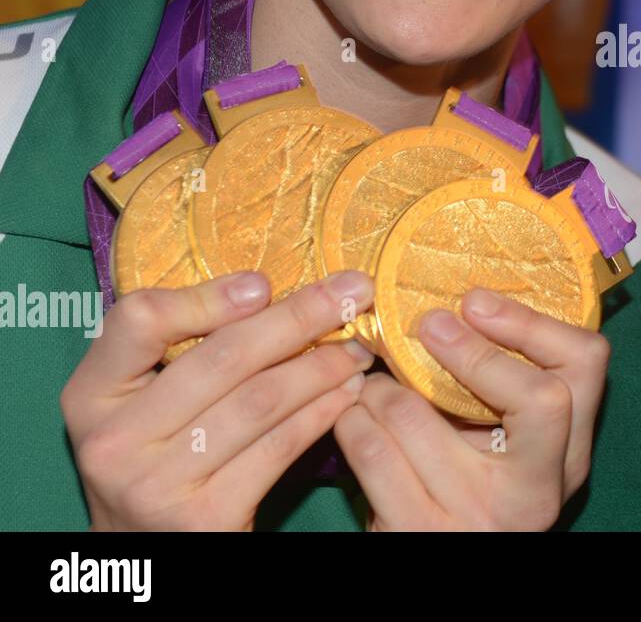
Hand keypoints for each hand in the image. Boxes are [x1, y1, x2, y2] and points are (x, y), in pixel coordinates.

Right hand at [61, 269, 376, 529]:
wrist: (145, 550)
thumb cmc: (158, 454)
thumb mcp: (145, 401)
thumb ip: (184, 348)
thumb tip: (265, 290)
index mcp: (91, 394)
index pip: (138, 321)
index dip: (207, 296)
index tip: (265, 283)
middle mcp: (114, 440)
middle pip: (222, 358)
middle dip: (299, 318)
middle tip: (353, 292)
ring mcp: (156, 483)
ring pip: (260, 401)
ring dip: (322, 366)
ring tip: (357, 347)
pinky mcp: (204, 517)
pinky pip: (279, 447)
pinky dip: (322, 412)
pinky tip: (347, 393)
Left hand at [333, 287, 608, 529]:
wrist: (446, 561)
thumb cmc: (464, 483)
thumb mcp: (502, 442)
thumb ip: (497, 382)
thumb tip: (461, 299)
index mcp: (567, 455)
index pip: (585, 364)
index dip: (531, 323)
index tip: (475, 302)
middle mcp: (538, 491)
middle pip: (541, 395)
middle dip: (474, 350)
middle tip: (429, 325)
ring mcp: (481, 516)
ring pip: (422, 416)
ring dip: (384, 386)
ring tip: (375, 378)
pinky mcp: (420, 532)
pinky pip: (373, 452)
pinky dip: (354, 420)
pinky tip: (356, 414)